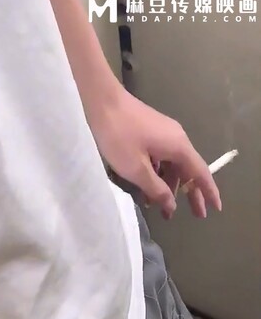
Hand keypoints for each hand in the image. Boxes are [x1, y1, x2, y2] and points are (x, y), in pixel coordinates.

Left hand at [89, 88, 221, 218]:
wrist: (101, 102)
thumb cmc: (119, 137)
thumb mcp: (137, 170)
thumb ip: (156, 189)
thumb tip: (172, 205)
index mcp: (179, 147)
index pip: (201, 173)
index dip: (209, 192)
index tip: (215, 210)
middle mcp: (177, 139)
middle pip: (189, 170)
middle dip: (192, 194)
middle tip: (196, 216)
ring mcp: (164, 134)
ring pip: (173, 166)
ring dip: (170, 187)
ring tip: (163, 210)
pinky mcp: (152, 133)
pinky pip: (162, 159)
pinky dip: (159, 175)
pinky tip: (149, 190)